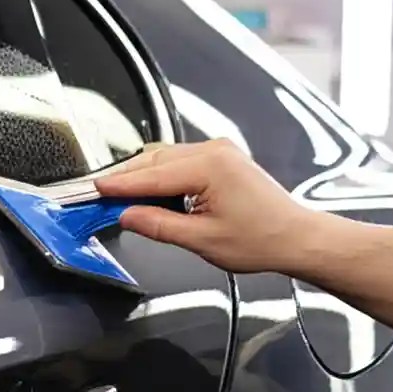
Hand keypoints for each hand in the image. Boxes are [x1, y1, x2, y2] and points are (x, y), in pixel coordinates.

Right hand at [94, 140, 325, 272]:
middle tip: (101, 194)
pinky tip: (151, 192)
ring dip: (143, 176)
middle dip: (127, 178)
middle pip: (155, 161)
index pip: (152, 175)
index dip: (120, 184)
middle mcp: (214, 151)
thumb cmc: (262, 239)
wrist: (297, 237)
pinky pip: (181, 161)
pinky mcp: (222, 159)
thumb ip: (159, 225)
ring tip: (122, 196)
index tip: (95, 189)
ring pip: (166, 159)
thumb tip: (128, 216)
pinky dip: (161, 174)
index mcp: (210, 167)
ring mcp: (219, 152)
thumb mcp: (202, 240)